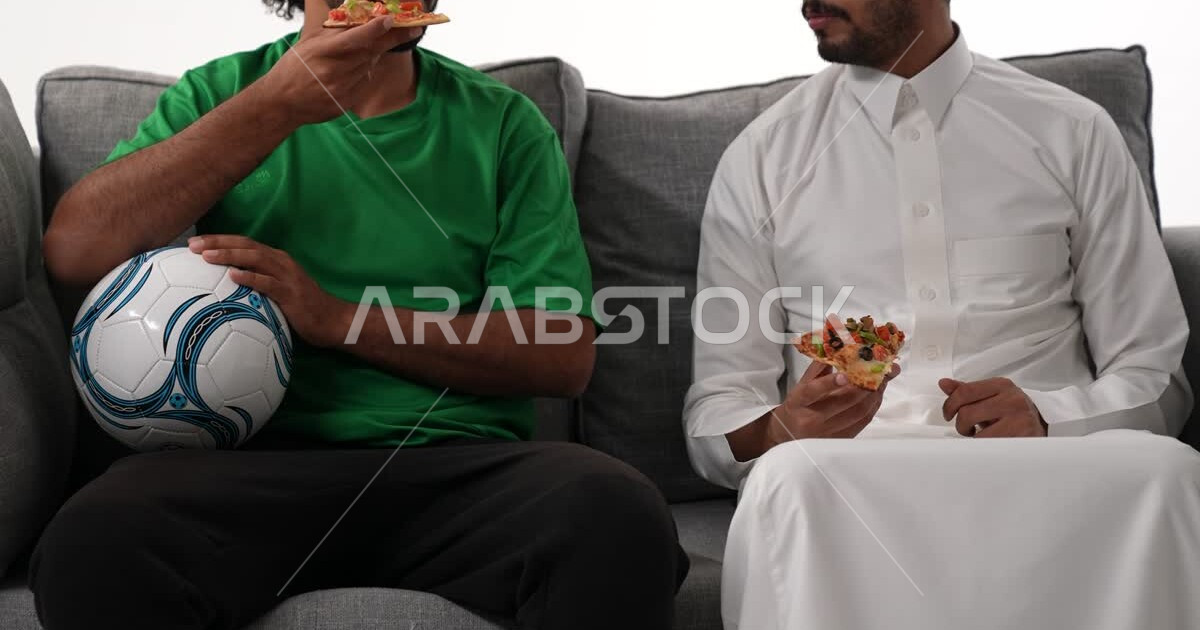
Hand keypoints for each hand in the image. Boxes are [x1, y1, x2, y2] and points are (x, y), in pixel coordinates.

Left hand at [188, 235, 348, 347]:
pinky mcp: (291, 294)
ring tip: (207, 256)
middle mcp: (281, 262)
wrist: (333, 321)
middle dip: (218, 243)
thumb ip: (259, 284)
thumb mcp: (279, 291)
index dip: (220, 240)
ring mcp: (287, 277)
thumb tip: (229, 286)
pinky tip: (232, 275)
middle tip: (193, 245)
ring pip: (255, 259)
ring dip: (229, 255)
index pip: (244, 243)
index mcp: (277, 260)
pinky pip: (268, 283)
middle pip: (246, 245)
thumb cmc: (303, 309)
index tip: (196, 243)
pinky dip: (250, 277)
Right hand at [258, 17, 425, 125]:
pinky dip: (365, 71)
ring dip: (375, 54)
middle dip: (393, 38)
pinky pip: (364, 82)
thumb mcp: (308, 41)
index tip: (390, 19)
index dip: (375, 29)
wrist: (282, 102)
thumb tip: (348, 9)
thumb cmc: (294, 66)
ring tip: (373, 46)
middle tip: (413, 28)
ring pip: (370, 65)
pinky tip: (356, 68)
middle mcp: (334, 70)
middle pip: (371, 51)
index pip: (355, 38)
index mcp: (323, 51)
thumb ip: (331, 27)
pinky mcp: (346, 102)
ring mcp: (342, 88)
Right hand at [765, 361, 899, 446]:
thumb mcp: (802, 383)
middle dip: (866, 383)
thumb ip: (820, 366)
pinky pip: (864, 421)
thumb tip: (839, 344)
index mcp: (799, 401)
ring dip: (875, 393)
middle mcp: (812, 419)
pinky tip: (877, 393)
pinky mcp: (841, 438)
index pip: (813, 391)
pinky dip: (874, 405)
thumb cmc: (798, 405)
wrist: (790, 433)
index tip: (845, 374)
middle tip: (880, 368)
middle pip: (844, 402)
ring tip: (883, 378)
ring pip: (859, 412)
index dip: (829, 383)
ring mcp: (828, 432)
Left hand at [939, 377, 1047, 436]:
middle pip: (967, 413)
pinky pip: (991, 446)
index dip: (949, 405)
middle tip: (966, 429)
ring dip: (973, 439)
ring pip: (977, 433)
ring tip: (980, 437)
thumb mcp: (991, 397)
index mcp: (1001, 385)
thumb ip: (968, 392)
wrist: (1043, 426)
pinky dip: (985, 448)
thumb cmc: (1012, 413)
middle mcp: (1012, 399)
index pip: (965, 391)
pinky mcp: (1023, 437)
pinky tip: (991, 443)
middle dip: (961, 425)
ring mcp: (1019, 418)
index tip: (948, 414)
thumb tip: (944, 384)